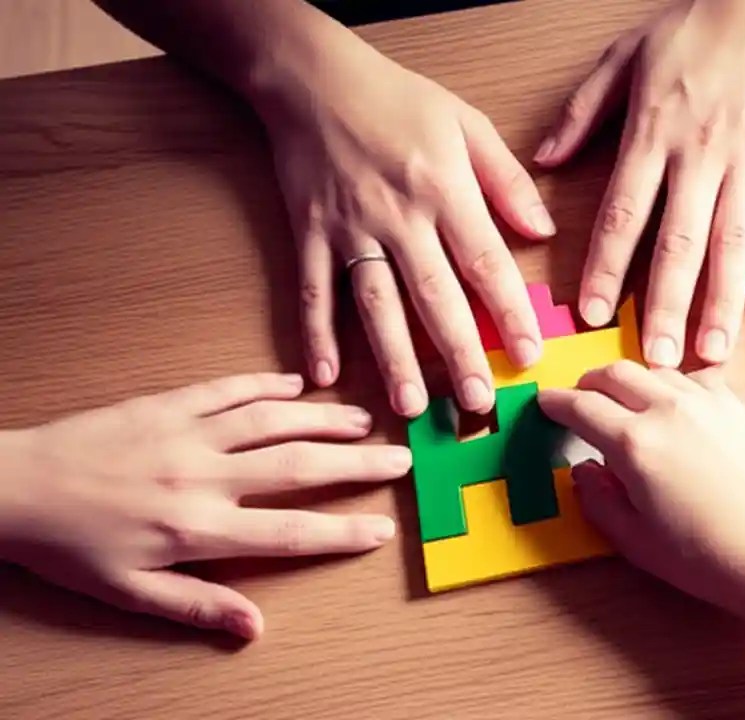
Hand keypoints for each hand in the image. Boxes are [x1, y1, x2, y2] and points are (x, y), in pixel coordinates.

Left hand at [0, 373, 409, 639]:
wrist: (11, 487)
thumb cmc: (67, 546)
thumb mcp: (129, 593)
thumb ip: (197, 606)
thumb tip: (254, 628)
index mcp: (199, 528)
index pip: (291, 531)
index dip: (343, 531)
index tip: (380, 528)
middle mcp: (205, 476)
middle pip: (300, 466)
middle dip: (358, 462)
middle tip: (400, 458)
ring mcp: (188, 434)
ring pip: (274, 421)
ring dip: (325, 419)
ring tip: (364, 419)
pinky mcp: (167, 405)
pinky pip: (227, 389)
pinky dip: (266, 385)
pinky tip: (297, 385)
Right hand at [263, 41, 554, 415]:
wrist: (312, 77)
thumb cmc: (396, 98)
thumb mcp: (467, 123)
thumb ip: (507, 180)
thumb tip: (544, 231)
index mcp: (444, 190)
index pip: (484, 261)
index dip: (508, 311)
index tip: (529, 354)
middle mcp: (398, 216)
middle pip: (433, 294)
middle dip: (458, 352)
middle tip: (477, 401)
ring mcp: (350, 229)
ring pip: (374, 303)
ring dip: (393, 357)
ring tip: (411, 405)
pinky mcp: (310, 234)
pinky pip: (314, 290)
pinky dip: (315, 334)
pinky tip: (325, 375)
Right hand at [537, 361, 744, 618]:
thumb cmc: (710, 558)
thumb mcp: (637, 542)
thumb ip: (600, 500)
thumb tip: (584, 471)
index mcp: (634, 442)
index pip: (580, 406)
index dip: (555, 402)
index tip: (545, 404)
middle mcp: (670, 410)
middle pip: (616, 373)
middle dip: (590, 381)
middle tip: (581, 397)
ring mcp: (712, 404)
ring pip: (660, 372)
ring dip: (635, 380)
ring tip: (630, 402)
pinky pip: (702, 382)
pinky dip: (678, 388)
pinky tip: (681, 409)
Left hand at [538, 0, 744, 365]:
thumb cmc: (697, 22)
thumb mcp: (624, 55)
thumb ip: (583, 112)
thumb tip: (544, 161)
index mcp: (654, 132)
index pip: (623, 212)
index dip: (605, 267)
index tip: (591, 314)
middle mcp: (702, 153)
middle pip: (679, 242)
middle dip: (665, 305)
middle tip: (657, 359)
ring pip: (736, 242)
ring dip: (723, 302)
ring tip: (712, 353)